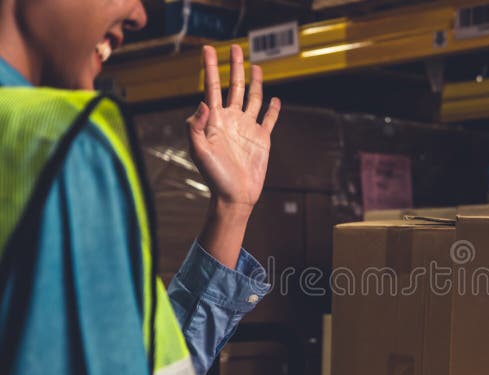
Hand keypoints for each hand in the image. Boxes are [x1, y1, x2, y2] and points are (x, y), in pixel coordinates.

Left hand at [186, 44, 280, 213]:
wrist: (234, 196)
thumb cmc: (214, 176)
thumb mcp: (199, 151)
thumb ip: (196, 127)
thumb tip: (203, 103)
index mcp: (215, 120)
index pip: (212, 87)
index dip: (210, 68)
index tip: (208, 49)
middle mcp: (232, 119)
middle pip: (234, 86)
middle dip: (234, 67)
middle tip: (235, 47)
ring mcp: (247, 128)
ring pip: (253, 98)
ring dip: (255, 82)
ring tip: (256, 66)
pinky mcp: (262, 139)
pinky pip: (268, 120)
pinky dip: (272, 109)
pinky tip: (275, 100)